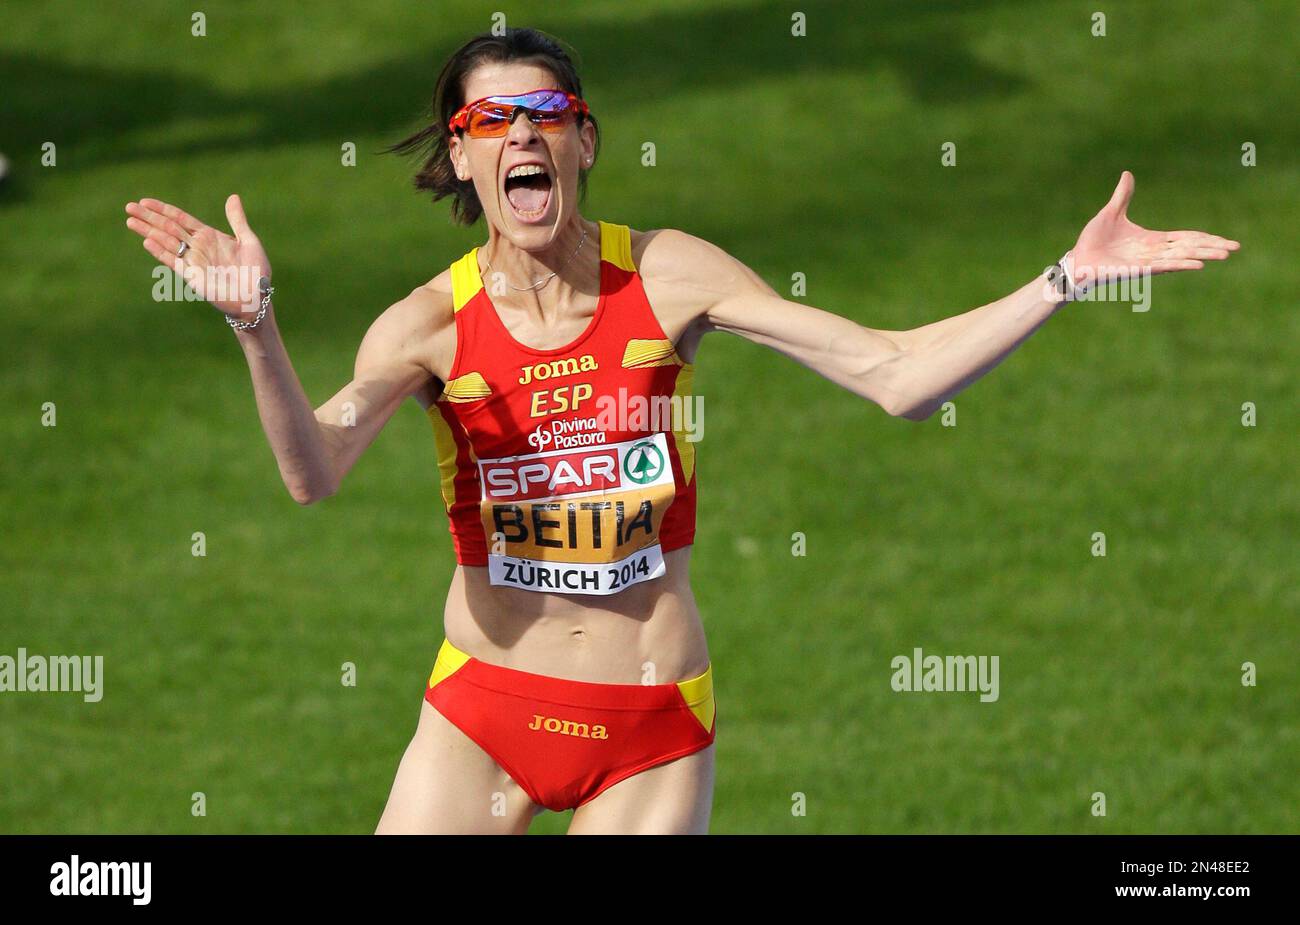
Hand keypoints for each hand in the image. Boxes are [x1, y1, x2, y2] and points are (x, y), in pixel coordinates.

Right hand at [125, 194, 271, 316]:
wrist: (256, 297)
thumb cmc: (256, 271)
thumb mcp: (248, 241)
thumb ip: (237, 220)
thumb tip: (233, 196)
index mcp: (209, 236)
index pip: (181, 219)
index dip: (163, 209)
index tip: (145, 201)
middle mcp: (197, 247)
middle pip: (168, 228)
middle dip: (149, 217)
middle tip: (129, 206)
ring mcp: (193, 261)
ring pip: (166, 242)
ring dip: (148, 231)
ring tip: (130, 221)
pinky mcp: (191, 276)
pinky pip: (173, 261)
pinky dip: (160, 251)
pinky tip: (147, 241)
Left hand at [1069, 171, 1239, 287]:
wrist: (1077, 260)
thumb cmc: (1092, 241)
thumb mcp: (1111, 213)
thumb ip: (1123, 195)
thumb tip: (1127, 174)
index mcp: (1151, 240)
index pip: (1184, 238)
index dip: (1204, 238)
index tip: (1224, 240)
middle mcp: (1153, 253)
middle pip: (1189, 248)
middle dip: (1212, 247)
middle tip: (1235, 248)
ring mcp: (1147, 262)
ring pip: (1182, 257)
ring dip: (1203, 255)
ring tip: (1224, 254)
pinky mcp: (1138, 271)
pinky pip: (1163, 267)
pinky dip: (1181, 264)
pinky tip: (1198, 264)